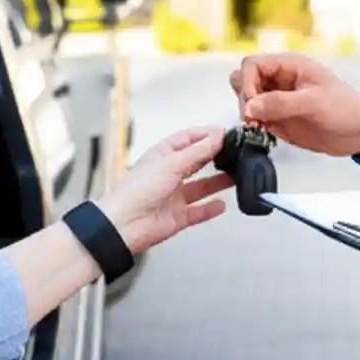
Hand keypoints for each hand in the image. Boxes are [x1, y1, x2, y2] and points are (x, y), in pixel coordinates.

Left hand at [96, 126, 233, 253]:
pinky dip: (210, 208)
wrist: (123, 225)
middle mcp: (168, 174)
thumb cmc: (136, 191)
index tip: (225, 134)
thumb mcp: (172, 164)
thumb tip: (218, 135)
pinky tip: (222, 204)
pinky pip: (198, 211)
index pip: (187, 139)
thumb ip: (198, 152)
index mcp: (162, 156)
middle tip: (235, 152)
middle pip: (196, 161)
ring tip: (236, 175)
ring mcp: (173, 196)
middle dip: (214, 156)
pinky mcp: (177, 216)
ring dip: (217, 181)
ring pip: (201, 186)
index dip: (206, 135)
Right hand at [229, 52, 359, 156]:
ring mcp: (278, 100)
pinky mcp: (280, 119)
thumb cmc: (347, 108)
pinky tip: (267, 134)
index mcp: (290, 66)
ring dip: (248, 114)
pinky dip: (256, 127)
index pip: (252, 64)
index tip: (254, 104)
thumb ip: (281, 103)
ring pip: (247, 100)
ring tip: (261, 127)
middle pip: (244, 80)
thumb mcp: (315, 103)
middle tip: (255, 118)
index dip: (248, 83)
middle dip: (245, 99)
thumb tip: (251, 106)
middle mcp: (281, 80)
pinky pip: (256, 119)